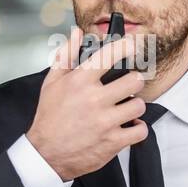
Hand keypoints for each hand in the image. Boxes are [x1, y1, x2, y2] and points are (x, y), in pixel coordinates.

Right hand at [26, 25, 149, 180]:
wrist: (46, 153)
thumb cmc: (50, 116)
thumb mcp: (52, 82)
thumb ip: (67, 55)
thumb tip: (78, 33)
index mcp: (79, 81)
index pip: (108, 56)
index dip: (126, 47)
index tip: (134, 45)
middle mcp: (94, 99)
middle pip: (135, 81)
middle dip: (134, 83)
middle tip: (128, 86)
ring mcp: (105, 121)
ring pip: (140, 105)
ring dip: (135, 107)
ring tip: (125, 108)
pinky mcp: (113, 141)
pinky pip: (140, 130)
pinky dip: (138, 128)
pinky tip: (128, 126)